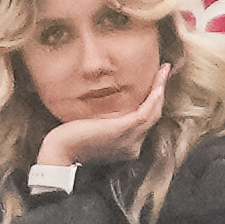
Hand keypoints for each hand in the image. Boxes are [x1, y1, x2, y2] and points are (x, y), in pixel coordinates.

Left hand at [35, 66, 168, 170]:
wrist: (61, 152)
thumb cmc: (69, 140)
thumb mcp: (93, 129)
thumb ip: (105, 121)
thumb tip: (109, 105)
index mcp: (126, 146)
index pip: (144, 121)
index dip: (152, 102)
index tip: (155, 85)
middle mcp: (132, 146)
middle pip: (153, 116)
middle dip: (160, 92)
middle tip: (164, 71)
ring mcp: (130, 141)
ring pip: (153, 113)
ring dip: (160, 89)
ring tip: (164, 71)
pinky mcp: (123, 131)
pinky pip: (145, 113)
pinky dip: (153, 98)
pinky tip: (157, 85)